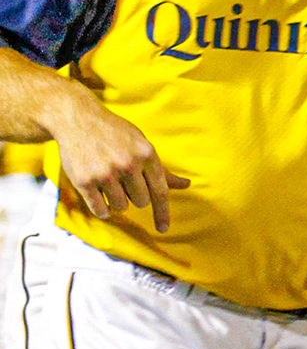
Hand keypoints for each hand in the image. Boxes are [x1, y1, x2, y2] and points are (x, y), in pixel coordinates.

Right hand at [45, 92, 188, 231]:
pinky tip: (99, 196)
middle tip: (124, 180)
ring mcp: (105, 173)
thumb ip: (162, 170)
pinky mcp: (84, 181)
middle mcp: (128, 164)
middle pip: (141, 201)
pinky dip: (102, 209)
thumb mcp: (142, 145)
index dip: (162, 213)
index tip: (163, 229)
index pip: (161, 191)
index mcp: (147, 155)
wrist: (78, 120)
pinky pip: (100, 210)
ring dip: (116, 202)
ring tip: (110, 183)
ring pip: (121, 207)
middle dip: (134, 196)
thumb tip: (186, 185)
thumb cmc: (116, 134)